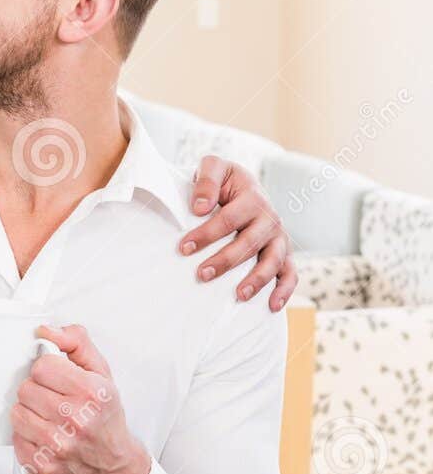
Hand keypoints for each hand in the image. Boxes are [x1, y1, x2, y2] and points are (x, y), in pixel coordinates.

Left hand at [12, 325, 150, 473]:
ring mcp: (57, 446)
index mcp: (91, 392)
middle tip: (54, 400)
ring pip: (17, 412)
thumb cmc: (106, 418)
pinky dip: (26, 435)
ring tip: (48, 418)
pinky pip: (15, 438)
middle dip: (38, 391)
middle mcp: (75, 420)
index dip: (47, 370)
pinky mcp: (41, 466)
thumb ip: (76, 342)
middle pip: (26, 389)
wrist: (113, 466)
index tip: (57, 379)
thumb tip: (45, 331)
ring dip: (29, 412)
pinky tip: (45, 436)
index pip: (42, 366)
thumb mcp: (101, 373)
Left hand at [180, 156, 296, 310]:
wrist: (242, 187)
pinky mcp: (283, 253)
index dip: (206, 233)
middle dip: (225, 260)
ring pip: (273, 260)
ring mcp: (278, 237)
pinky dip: (285, 290)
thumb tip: (200, 207)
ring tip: (238, 295)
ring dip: (257, 279)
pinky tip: (271, 306)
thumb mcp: (214, 167)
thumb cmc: (223, 182)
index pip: (228, 218)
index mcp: (252, 197)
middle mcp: (269, 218)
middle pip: (249, 243)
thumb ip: (207, 179)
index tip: (184, 247)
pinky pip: (290, 273)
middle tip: (201, 274)